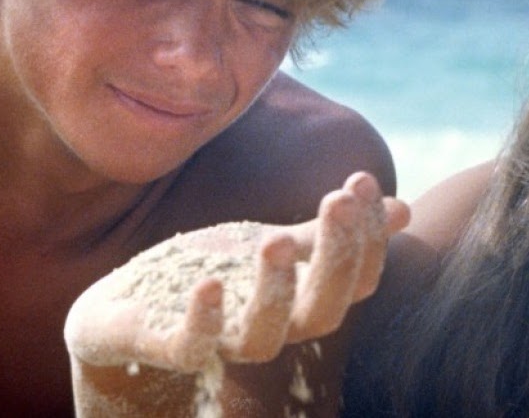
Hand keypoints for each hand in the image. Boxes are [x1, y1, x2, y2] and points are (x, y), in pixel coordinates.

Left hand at [63, 171, 409, 372]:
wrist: (124, 310)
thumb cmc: (210, 276)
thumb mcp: (275, 245)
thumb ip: (328, 234)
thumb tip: (403, 207)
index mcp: (300, 301)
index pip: (353, 281)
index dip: (366, 237)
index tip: (361, 181)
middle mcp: (270, 328)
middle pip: (321, 312)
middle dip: (336, 259)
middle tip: (339, 200)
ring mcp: (218, 342)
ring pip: (263, 339)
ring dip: (275, 291)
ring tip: (276, 239)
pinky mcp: (164, 345)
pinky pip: (190, 347)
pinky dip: (203, 321)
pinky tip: (210, 282)